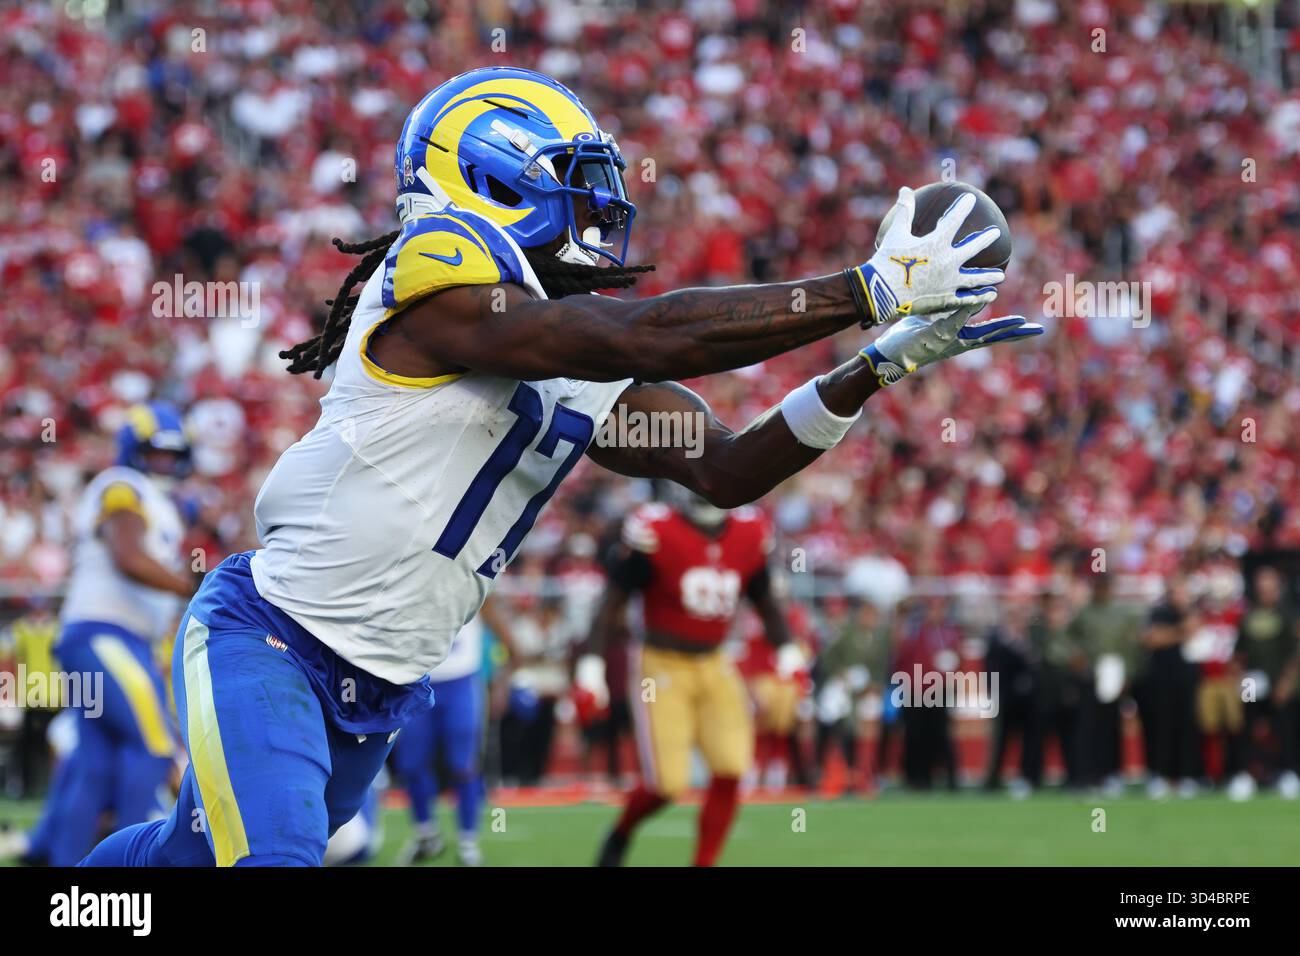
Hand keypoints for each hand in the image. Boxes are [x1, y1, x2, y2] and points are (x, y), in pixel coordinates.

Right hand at [847, 187, 1005, 326]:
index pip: (954, 220)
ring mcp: (949, 282)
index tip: (971, 199)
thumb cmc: (886, 262)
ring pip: (975, 278)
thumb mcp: (894, 234)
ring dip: (989, 276)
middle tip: (995, 233)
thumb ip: (904, 211)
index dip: (963, 207)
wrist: (881, 292)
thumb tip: (905, 189)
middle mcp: (949, 261)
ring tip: (1001, 276)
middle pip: (973, 248)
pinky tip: (989, 296)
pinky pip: (967, 299)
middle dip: (985, 239)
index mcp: (937, 242)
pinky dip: (979, 298)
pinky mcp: (946, 300)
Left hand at [859, 302, 1042, 385]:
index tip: (1029, 325)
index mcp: (961, 338)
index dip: (1010, 329)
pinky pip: (956, 320)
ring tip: (1020, 322)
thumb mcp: (932, 319)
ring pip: (981, 333)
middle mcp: (960, 342)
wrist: (890, 355)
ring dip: (1001, 327)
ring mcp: (950, 340)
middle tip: (1038, 330)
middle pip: (994, 337)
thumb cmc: (909, 336)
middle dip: (1016, 334)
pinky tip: (980, 300)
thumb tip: (953, 291)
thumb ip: (946, 307)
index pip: (991, 333)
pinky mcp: (938, 334)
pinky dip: (968, 310)